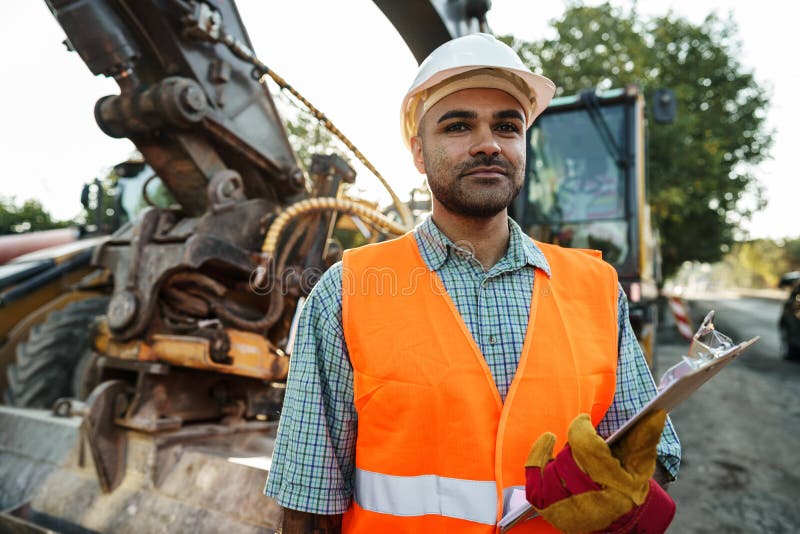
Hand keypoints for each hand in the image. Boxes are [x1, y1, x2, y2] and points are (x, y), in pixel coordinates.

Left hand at [524, 410, 674, 533]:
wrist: (616, 515)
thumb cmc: (628, 483)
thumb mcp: (641, 461)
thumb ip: (646, 436)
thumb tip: (656, 413)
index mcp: (618, 487)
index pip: (587, 449)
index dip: (581, 430)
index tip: (584, 420)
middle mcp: (591, 501)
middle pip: (569, 461)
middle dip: (575, 446)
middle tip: (582, 436)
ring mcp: (566, 509)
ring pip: (552, 472)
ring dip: (559, 455)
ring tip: (570, 447)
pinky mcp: (549, 509)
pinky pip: (533, 482)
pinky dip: (537, 459)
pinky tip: (547, 442)